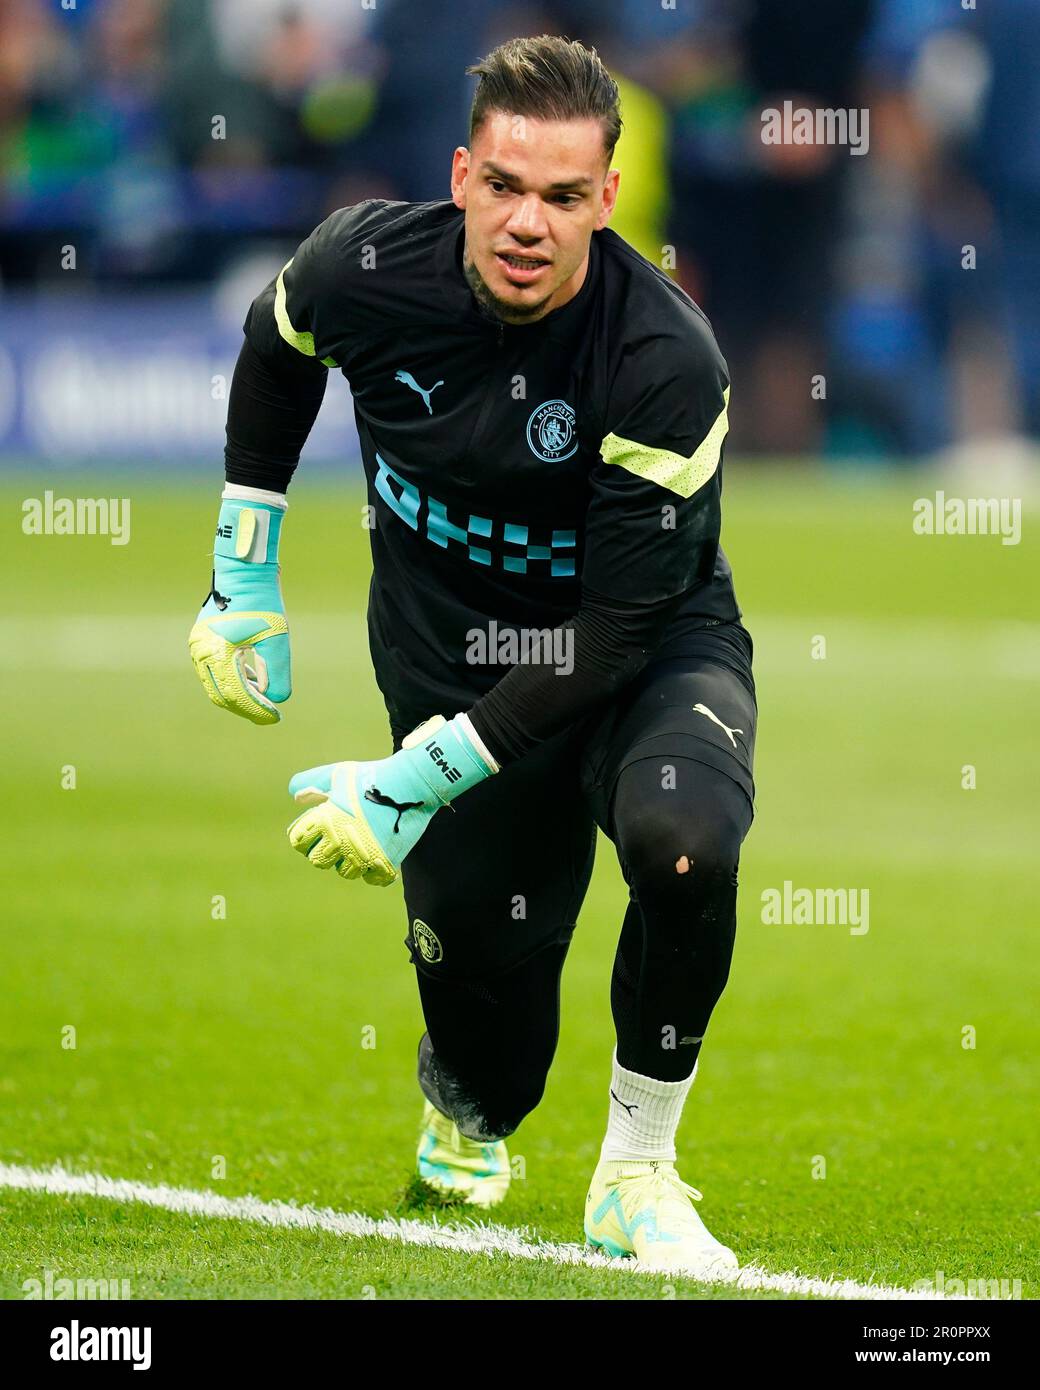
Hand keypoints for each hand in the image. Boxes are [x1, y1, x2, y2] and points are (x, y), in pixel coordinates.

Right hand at [189, 491, 290, 724]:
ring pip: (216, 684)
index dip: (256, 710)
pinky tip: (253, 679)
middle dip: (246, 707)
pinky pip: (213, 670)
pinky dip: (232, 679)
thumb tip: (275, 701)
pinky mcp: (200, 641)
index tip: (275, 718)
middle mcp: (201, 651)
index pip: (237, 695)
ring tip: (264, 698)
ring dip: (239, 694)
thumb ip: (277, 673)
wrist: (244, 572)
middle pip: (223, 695)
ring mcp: (197, 646)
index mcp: (217, 652)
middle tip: (270, 714)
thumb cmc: (263, 602)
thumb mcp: (276, 639)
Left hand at [287, 714, 496, 885]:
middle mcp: (340, 841)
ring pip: (345, 872)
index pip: (298, 841)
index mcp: (325, 820)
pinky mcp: (385, 862)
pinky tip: (376, 858)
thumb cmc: (372, 775)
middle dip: (324, 850)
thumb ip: (312, 782)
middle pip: (318, 861)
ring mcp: (363, 854)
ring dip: (349, 861)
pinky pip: (373, 879)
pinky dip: (373, 872)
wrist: (411, 783)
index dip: (304, 836)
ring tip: (359, 845)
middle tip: (337, 838)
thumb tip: (297, 797)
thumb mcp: (339, 773)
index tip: (315, 831)